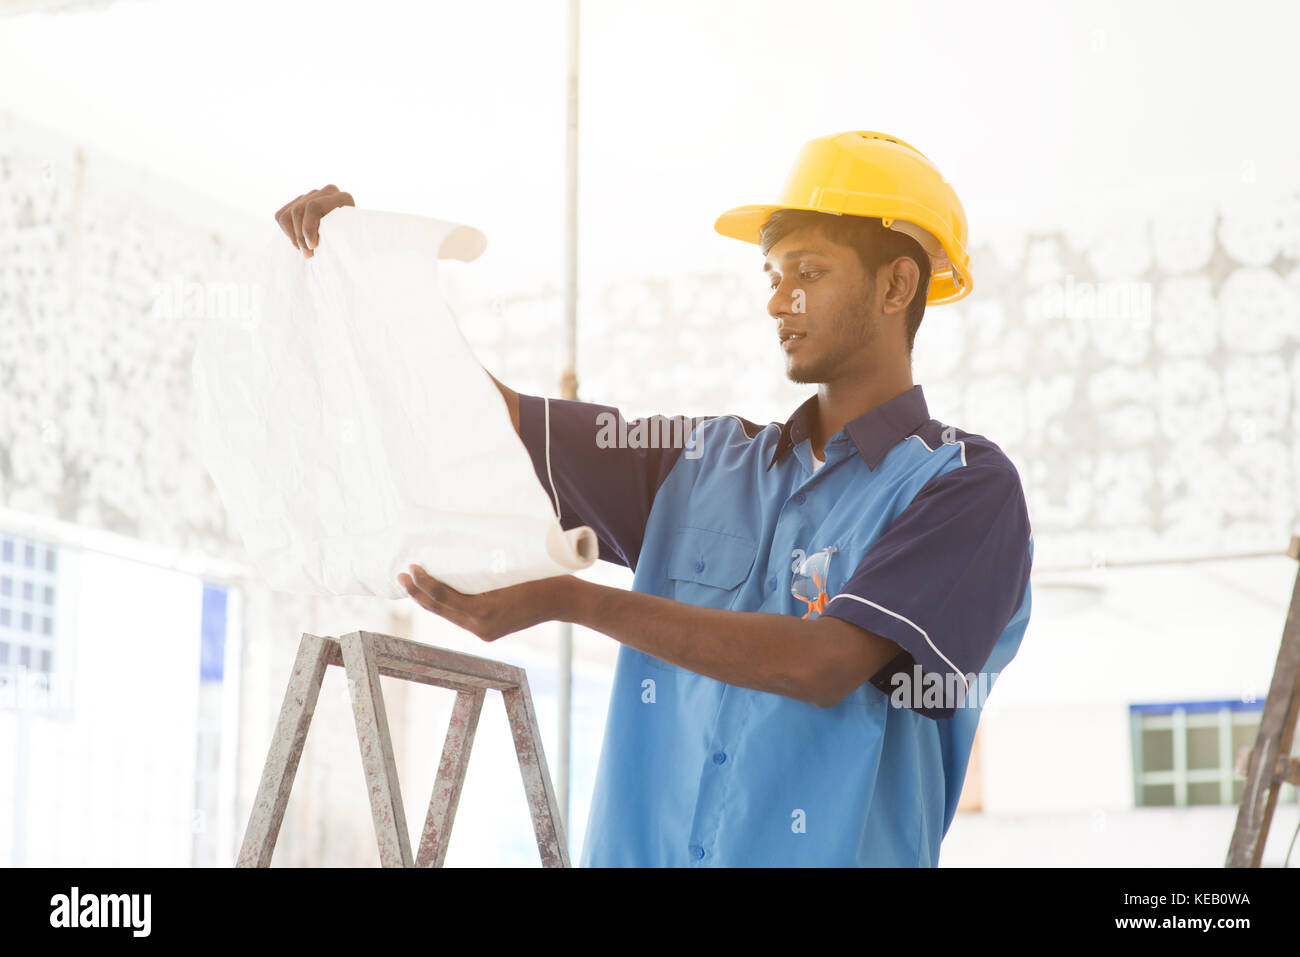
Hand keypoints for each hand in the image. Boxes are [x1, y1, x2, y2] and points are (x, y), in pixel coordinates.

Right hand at [274, 184, 354, 257]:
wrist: (348, 242)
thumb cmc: (348, 244)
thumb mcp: (344, 241)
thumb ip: (333, 235)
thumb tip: (312, 242)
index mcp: (342, 199)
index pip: (313, 206)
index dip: (308, 227)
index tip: (312, 246)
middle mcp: (327, 192)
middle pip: (299, 210)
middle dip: (300, 236)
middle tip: (308, 253)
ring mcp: (312, 195)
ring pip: (290, 214)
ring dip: (294, 237)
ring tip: (305, 251)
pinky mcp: (299, 202)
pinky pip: (281, 216)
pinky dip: (287, 232)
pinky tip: (299, 242)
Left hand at [397, 564, 577, 640]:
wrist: (565, 600)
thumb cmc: (543, 577)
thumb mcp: (511, 570)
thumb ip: (483, 571)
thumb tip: (455, 556)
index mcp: (485, 611)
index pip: (444, 598)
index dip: (424, 584)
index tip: (411, 568)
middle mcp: (482, 627)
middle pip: (440, 610)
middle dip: (418, 593)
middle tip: (402, 575)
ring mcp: (485, 632)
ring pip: (449, 615)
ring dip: (430, 600)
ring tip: (414, 583)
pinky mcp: (489, 632)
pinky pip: (461, 617)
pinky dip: (447, 605)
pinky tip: (439, 594)